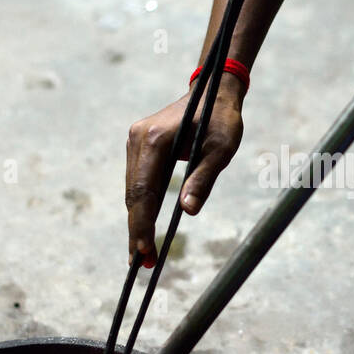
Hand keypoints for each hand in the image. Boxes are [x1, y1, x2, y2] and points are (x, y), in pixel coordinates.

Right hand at [125, 79, 243, 265]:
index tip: (145, 251)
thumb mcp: (221, 149)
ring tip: (142, 254)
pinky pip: (138, 181)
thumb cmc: (221, 119)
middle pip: (133, 193)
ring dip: (137, 221)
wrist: (214, 90)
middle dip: (137, 230)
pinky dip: (141, 206)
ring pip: (133, 190)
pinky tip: (144, 229)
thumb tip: (187, 213)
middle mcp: (137, 139)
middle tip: (142, 264)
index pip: (143, 190)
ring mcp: (135, 141)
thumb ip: (203, 179)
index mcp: (154, 140)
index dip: (142, 224)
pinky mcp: (139, 145)